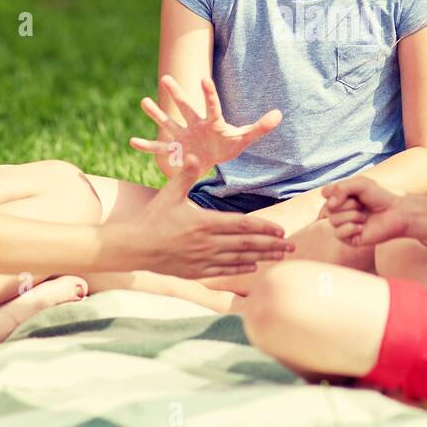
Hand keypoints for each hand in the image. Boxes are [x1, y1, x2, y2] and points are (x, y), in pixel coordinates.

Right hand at [129, 154, 292, 278]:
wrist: (134, 247)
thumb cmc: (152, 218)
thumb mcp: (169, 194)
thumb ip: (185, 176)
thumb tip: (193, 155)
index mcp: (205, 223)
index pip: (243, 226)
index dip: (264, 228)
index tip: (281, 230)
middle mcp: (208, 243)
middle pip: (247, 244)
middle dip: (271, 245)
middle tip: (291, 246)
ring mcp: (203, 260)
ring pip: (239, 259)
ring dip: (262, 258)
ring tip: (280, 257)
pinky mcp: (196, 271)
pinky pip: (224, 270)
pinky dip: (241, 269)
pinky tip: (253, 267)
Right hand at [131, 75, 281, 174]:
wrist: (212, 158)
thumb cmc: (228, 146)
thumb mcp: (244, 138)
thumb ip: (260, 127)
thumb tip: (279, 114)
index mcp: (213, 122)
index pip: (212, 106)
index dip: (209, 94)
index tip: (204, 78)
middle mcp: (195, 125)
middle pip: (186, 108)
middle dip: (177, 94)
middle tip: (166, 77)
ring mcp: (183, 136)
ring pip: (169, 123)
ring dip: (157, 114)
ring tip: (144, 101)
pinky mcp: (176, 149)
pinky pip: (159, 148)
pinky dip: (146, 146)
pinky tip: (132, 141)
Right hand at [319, 176, 410, 246]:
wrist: (397, 213)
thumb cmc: (380, 197)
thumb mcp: (360, 184)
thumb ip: (341, 188)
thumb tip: (330, 204)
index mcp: (341, 198)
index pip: (326, 193)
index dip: (338, 191)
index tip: (355, 192)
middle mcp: (340, 212)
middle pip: (329, 207)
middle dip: (349, 204)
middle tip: (363, 205)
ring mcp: (344, 226)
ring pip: (333, 220)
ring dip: (353, 215)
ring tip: (365, 217)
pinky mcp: (349, 239)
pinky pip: (338, 233)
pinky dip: (351, 228)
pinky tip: (363, 227)